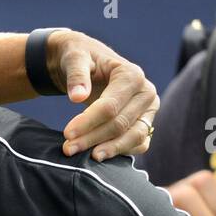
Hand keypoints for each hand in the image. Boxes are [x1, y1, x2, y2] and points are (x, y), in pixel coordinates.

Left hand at [45, 30, 158, 160]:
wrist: (89, 64)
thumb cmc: (82, 58)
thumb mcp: (74, 58)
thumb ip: (76, 75)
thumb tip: (77, 97)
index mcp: (132, 75)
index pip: (110, 106)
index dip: (88, 122)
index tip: (67, 133)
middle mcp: (146, 93)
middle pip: (120, 124)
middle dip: (93, 139)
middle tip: (68, 149)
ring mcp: (148, 110)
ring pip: (134, 137)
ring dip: (109, 150)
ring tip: (86, 157)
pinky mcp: (146, 122)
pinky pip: (140, 143)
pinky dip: (122, 151)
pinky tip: (100, 154)